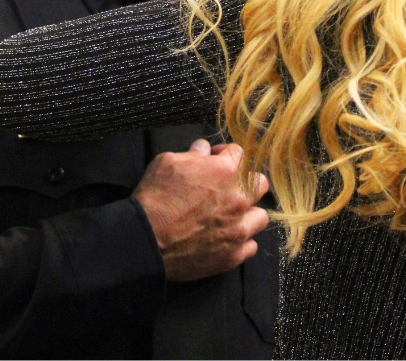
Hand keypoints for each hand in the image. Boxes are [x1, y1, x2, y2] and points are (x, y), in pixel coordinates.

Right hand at [133, 138, 269, 281]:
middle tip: (227, 188)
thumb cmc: (154, 199)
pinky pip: (251, 246)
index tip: (215, 160)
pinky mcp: (233, 255)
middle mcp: (238, 199)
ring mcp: (238, 229)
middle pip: (259, 184)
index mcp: (225, 172)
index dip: (225, 154)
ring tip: (230, 217)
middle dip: (245, 182)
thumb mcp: (167, 163)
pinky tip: (226, 239)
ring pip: (260, 217)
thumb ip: (192, 154)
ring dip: (247, 214)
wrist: (146, 240)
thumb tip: (204, 150)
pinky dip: (241, 242)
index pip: (239, 153)